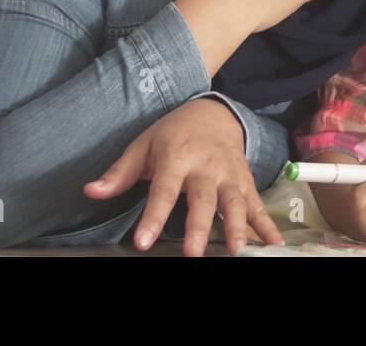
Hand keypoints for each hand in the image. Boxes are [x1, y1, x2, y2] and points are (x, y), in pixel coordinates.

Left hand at [83, 97, 283, 255]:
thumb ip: (120, 173)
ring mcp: (230, 174)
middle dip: (199, 226)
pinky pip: (258, 204)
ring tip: (236, 250)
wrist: (214, 113)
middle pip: (204, 198)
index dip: (153, 217)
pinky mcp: (245, 181)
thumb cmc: (174, 134)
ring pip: (236, 202)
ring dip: (237, 226)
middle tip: (194, 253)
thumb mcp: (143, 145)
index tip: (143, 242)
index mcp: (177, 157)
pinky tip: (274, 244)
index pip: (163, 190)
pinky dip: (268, 225)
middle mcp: (207, 166)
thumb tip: (91, 191)